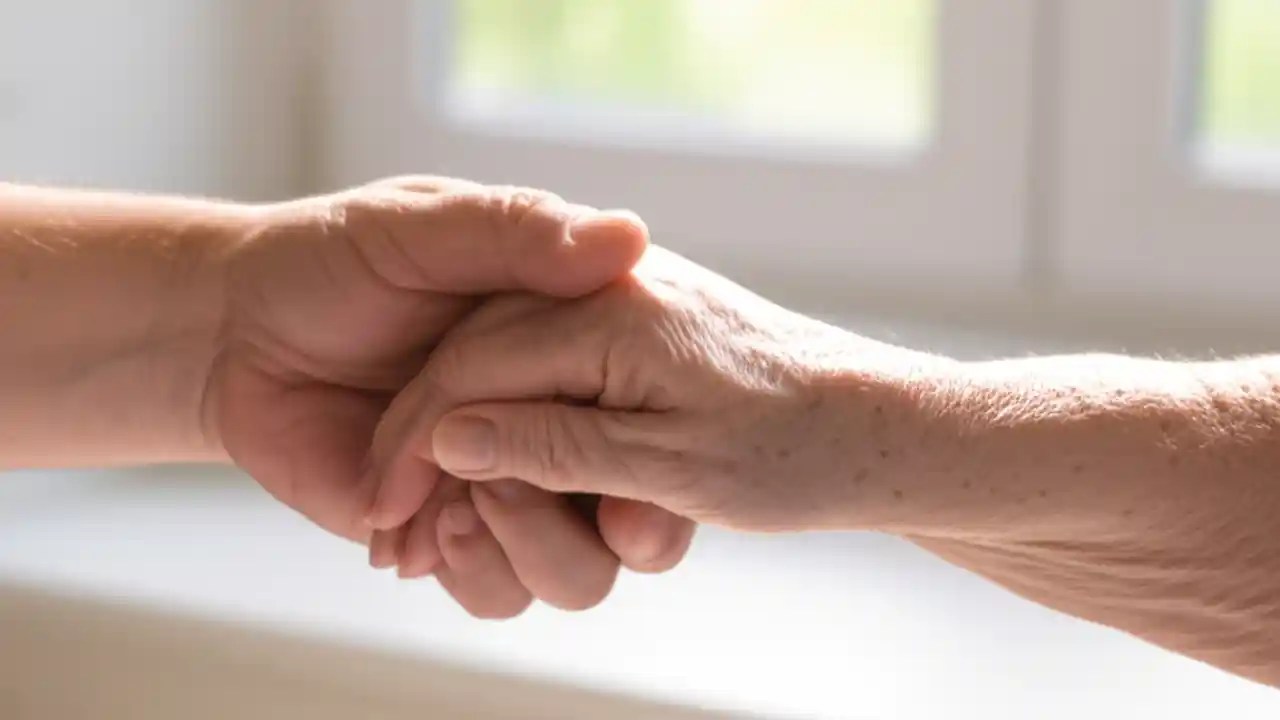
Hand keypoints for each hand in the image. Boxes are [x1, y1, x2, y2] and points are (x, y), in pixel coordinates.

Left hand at [204, 177, 692, 614]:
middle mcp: (556, 426)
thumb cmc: (334, 259)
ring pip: (575, 573)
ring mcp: (507, 485)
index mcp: (575, 348)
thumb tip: (627, 237)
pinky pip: (497, 590)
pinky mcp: (448, 531)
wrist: (234, 333)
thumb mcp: (426, 225)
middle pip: (635, 519)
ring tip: (448, 503)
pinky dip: (460, 567)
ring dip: (519, 546)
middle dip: (577, 514)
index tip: (630, 470)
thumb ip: (519, 233)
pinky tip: (404, 527)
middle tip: (498, 481)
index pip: (658, 415)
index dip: (657, 453)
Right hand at [369, 247, 944, 535]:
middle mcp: (608, 293)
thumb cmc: (794, 447)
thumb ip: (553, 443)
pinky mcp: (638, 329)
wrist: (883, 421)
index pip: (468, 371)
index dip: (417, 445)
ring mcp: (624, 305)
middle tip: (398, 527)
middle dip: (431, 446)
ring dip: (477, 441)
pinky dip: (525, 423)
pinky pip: (553, 370)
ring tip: (451, 516)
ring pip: (509, 368)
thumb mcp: (669, 465)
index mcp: (608, 313)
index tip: (386, 512)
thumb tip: (450, 436)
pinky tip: (511, 469)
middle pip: (476, 362)